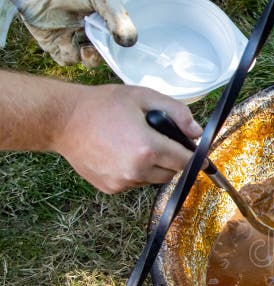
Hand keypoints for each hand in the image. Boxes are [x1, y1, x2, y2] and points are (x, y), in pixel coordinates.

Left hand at [5, 0, 135, 66]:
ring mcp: (73, 38)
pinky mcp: (56, 45)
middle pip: (105, 54)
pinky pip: (68, 60)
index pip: (120, 40)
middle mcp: (91, 30)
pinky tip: (66, 41)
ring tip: (85, 48)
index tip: (121, 47)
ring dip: (88, 57)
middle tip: (101, 49)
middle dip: (105, 55)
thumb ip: (118, 18)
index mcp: (105, 19)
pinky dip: (69, 56)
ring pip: (88, 60)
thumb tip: (128, 42)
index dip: (122, 46)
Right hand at [54, 84, 202, 193]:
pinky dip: (136, 173)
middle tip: (160, 142)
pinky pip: (135, 183)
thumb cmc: (102, 105)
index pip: (186, 161)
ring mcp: (123, 181)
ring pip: (154, 180)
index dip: (194, 157)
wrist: (62, 120)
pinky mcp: (111, 188)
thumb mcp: (143, 97)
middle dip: (173, 159)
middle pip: (173, 172)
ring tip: (137, 146)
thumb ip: (177, 112)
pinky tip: (121, 155)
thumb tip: (196, 132)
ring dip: (154, 167)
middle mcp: (137, 170)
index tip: (199, 156)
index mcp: (148, 148)